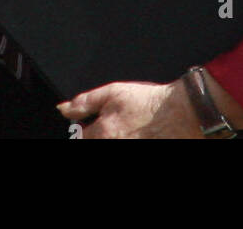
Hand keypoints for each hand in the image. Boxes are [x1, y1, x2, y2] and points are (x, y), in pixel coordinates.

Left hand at [58, 79, 199, 138]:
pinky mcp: (140, 150)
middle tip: (111, 127)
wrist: (180, 114)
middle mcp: (114, 147)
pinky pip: (128, 145)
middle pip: (93, 142)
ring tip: (125, 130)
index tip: (91, 125)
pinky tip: (134, 135)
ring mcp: (129, 149)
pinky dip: (127, 140)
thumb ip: (84, 102)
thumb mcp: (112, 92)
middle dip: (97, 135)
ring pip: (108, 145)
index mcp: (103, 133)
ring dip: (111, 137)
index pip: (79, 138)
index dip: (83, 130)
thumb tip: (63, 109)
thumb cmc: (147, 102)